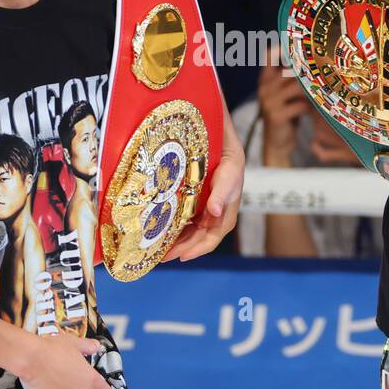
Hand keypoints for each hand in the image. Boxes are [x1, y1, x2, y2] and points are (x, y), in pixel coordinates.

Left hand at [164, 122, 244, 262]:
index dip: (199, 248)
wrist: (218, 132)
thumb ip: (223, 191)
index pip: (213, 236)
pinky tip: (160, 228)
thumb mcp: (231, 169)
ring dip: (176, 240)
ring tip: (157, 247)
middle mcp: (215, 211)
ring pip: (189, 229)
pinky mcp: (193, 197)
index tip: (182, 256)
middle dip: (182, 248)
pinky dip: (173, 225)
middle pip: (198, 237)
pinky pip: (183, 216)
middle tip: (161, 256)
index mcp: (227, 210)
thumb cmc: (228, 152)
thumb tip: (215, 212)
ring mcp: (203, 206)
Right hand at [258, 51, 309, 165]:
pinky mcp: (277, 115)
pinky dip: (310, 107)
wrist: (277, 142)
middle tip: (325, 72)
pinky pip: (300, 104)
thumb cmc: (286, 114)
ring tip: (320, 94)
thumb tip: (315, 59)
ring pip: (297, 87)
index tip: (301, 43)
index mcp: (266, 79)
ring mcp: (269, 102)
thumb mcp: (285, 93)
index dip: (283, 47)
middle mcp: (265, 88)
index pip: (270, 56)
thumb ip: (292, 78)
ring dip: (311, 91)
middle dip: (309, 72)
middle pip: (290, 70)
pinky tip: (311, 110)